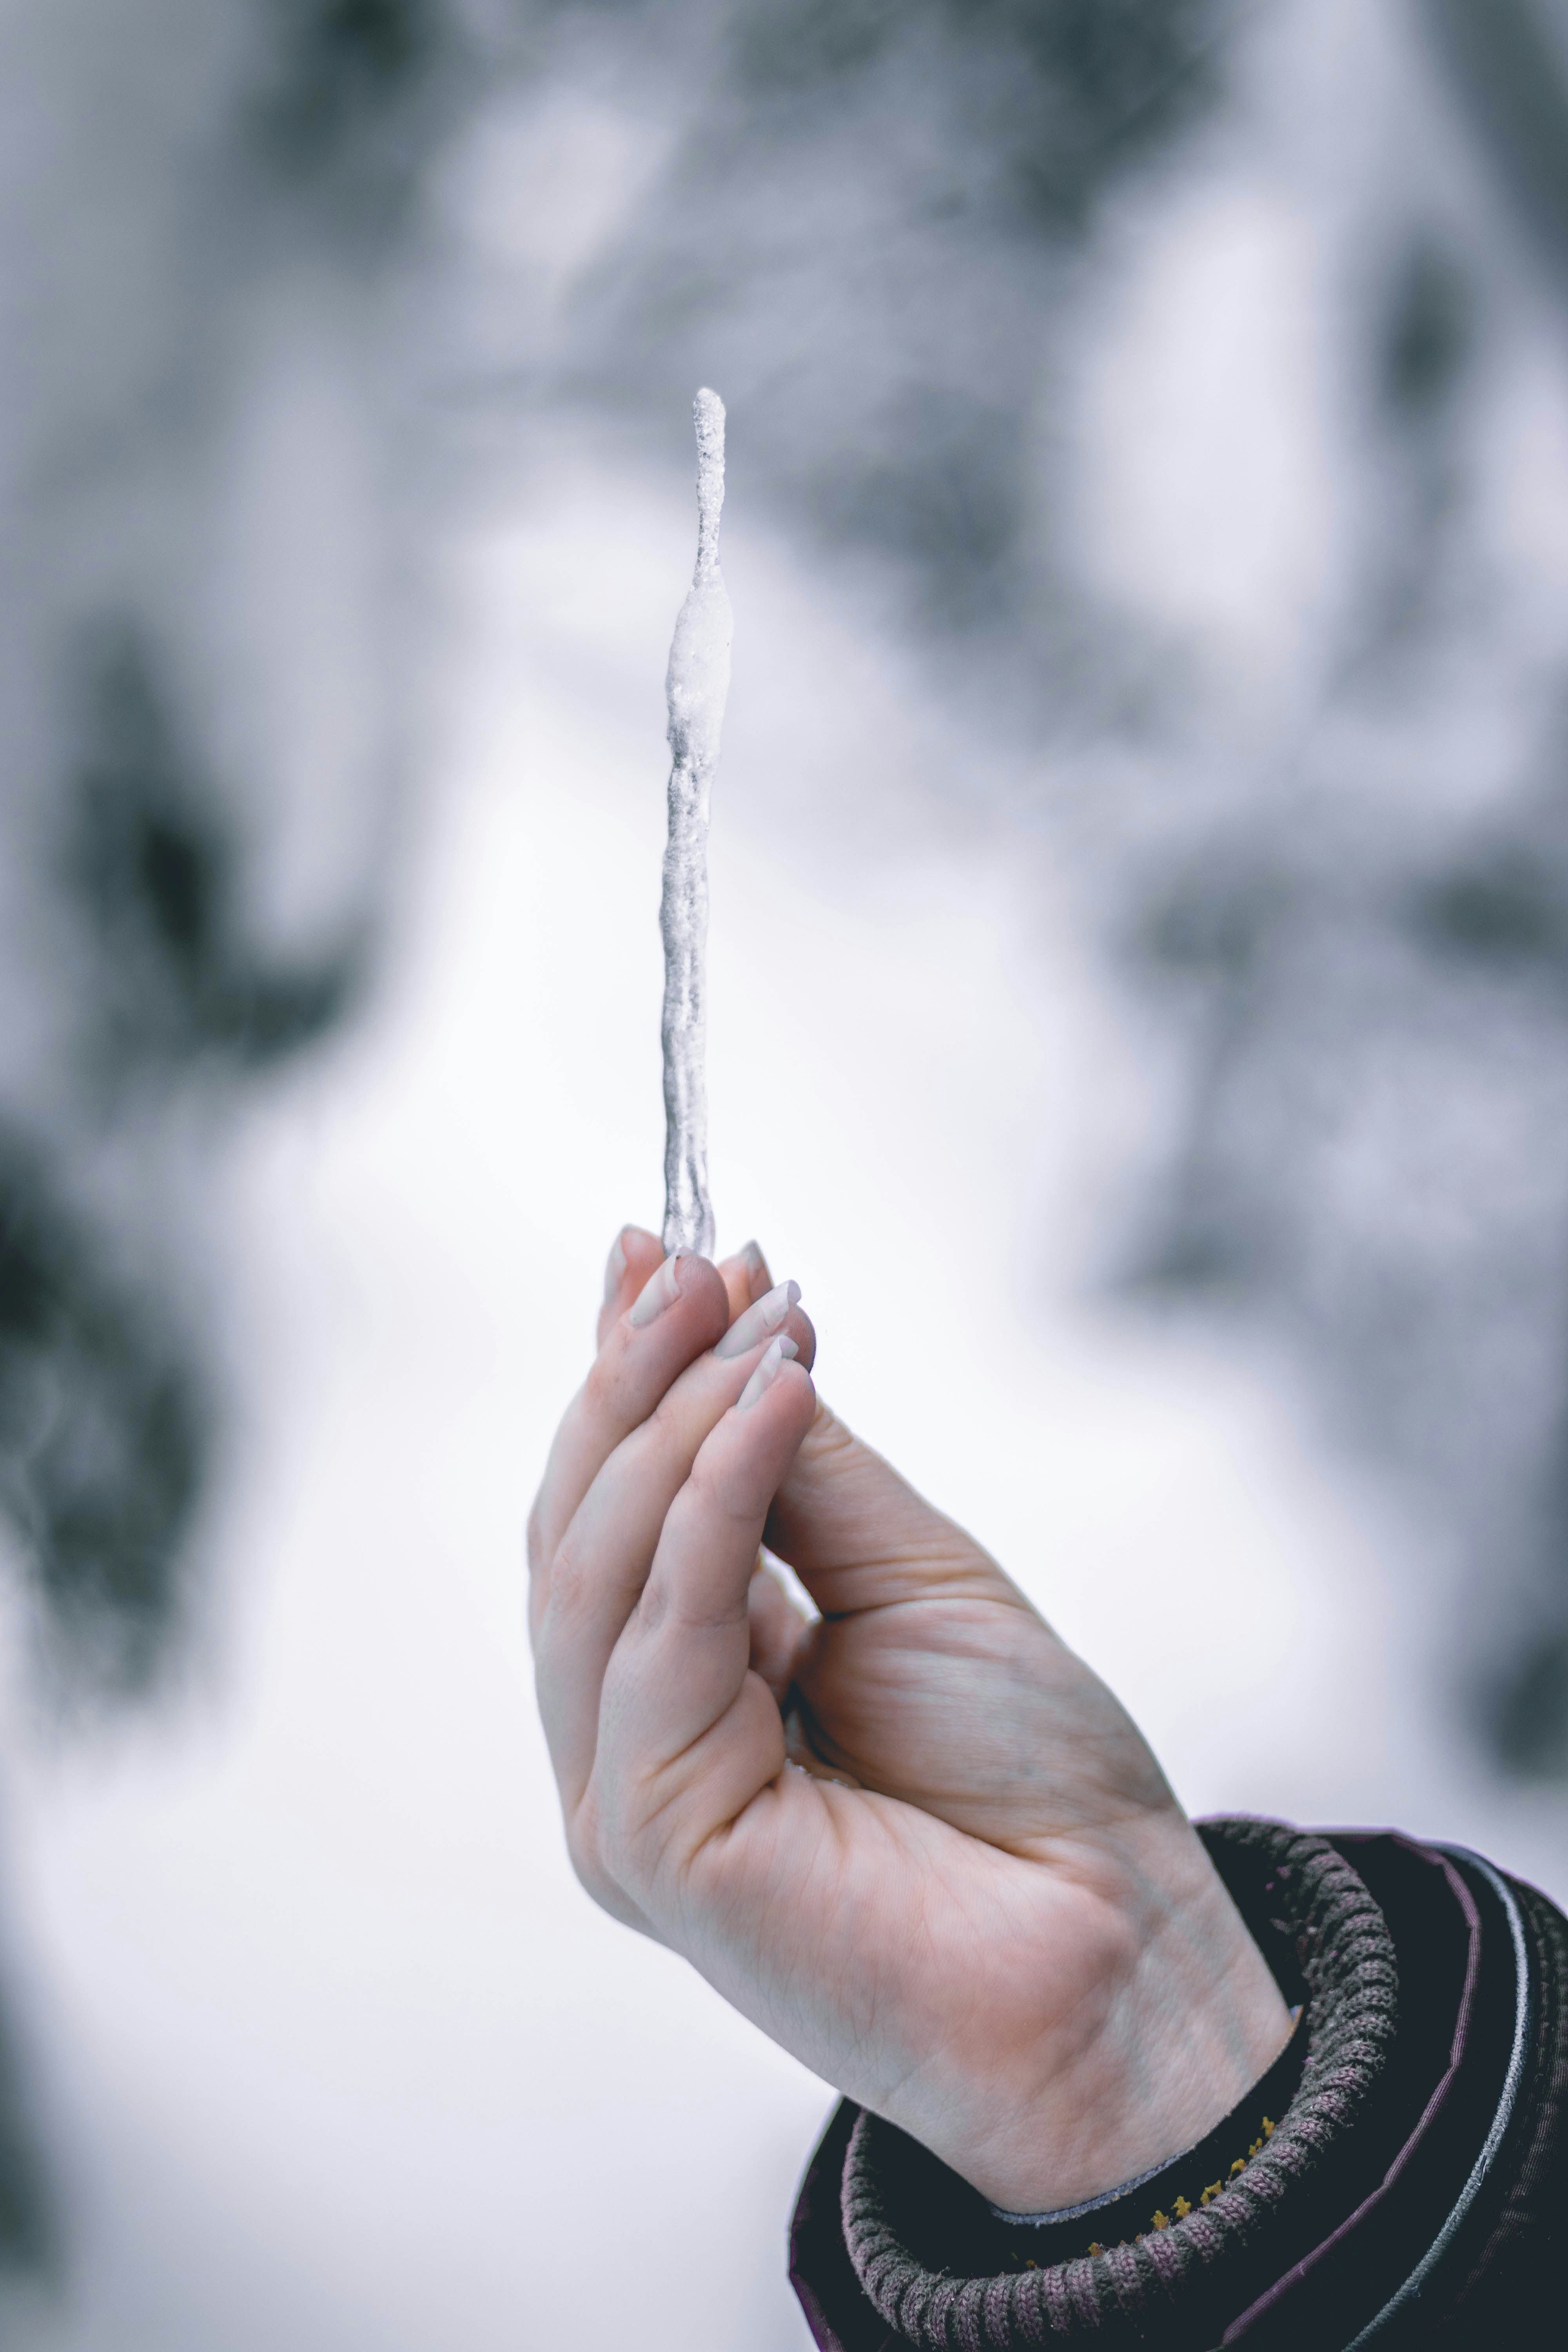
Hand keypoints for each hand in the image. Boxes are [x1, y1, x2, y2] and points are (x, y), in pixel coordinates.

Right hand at [528, 1230, 1290, 2212]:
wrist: (1121, 1943)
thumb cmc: (1028, 1774)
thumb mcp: (910, 1571)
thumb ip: (803, 1468)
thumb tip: (738, 1320)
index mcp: (681, 1682)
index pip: (609, 1507)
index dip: (624, 1373)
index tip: (663, 1246)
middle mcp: (629, 1740)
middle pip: (575, 1529)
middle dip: (633, 1377)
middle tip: (701, 1265)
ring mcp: (624, 1799)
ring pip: (590, 1576)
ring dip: (669, 1425)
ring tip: (754, 1324)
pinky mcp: (649, 1847)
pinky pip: (656, 1641)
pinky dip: (707, 1507)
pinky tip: (767, 1409)